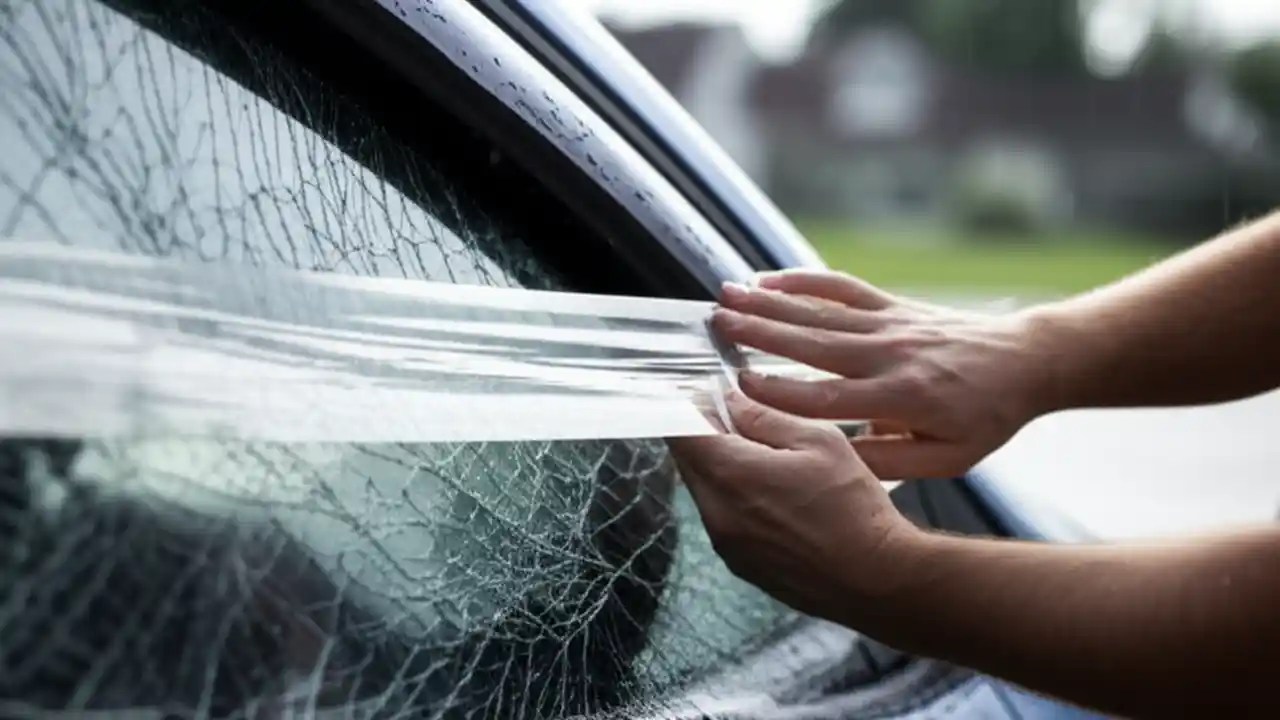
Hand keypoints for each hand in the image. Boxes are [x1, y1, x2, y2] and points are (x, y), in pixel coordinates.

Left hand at [667, 392, 922, 627]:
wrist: (876, 581)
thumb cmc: (853, 506)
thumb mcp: (818, 442)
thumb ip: (764, 417)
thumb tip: (729, 400)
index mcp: (730, 475)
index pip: (679, 431)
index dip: (691, 406)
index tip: (711, 395)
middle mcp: (715, 512)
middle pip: (688, 461)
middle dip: (706, 436)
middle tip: (742, 421)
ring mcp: (725, 544)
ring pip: (705, 491)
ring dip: (722, 469)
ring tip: (765, 459)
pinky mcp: (739, 564)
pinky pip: (722, 519)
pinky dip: (735, 499)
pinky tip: (774, 498)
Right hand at [713, 271, 1055, 478]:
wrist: (1026, 362)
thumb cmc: (984, 418)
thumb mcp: (947, 460)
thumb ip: (888, 463)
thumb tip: (832, 464)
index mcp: (899, 399)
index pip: (827, 397)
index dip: (781, 391)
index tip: (739, 385)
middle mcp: (888, 356)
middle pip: (812, 343)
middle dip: (759, 332)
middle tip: (714, 325)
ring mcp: (888, 325)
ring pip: (819, 312)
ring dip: (769, 302)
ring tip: (725, 296)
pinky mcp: (891, 306)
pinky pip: (842, 289)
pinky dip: (804, 280)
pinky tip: (768, 278)